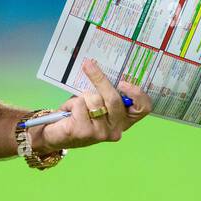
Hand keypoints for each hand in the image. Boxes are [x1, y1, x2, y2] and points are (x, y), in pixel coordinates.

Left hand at [34, 59, 152, 151]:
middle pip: (114, 99)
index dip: (137, 94)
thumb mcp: (95, 103)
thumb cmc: (79, 116)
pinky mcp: (85, 132)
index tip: (123, 82)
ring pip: (95, 100)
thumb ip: (104, 93)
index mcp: (124, 120)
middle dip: (100, 79)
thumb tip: (99, 67)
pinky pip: (79, 105)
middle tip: (88, 65)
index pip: (143, 108)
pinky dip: (71, 104)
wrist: (57, 136)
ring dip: (82, 97)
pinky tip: (69, 114)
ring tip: (76, 105)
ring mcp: (102, 133)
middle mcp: (116, 129)